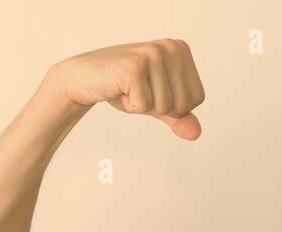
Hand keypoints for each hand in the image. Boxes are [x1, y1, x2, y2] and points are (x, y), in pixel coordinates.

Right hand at [49, 39, 205, 139]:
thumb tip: (196, 133)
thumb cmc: (122, 87)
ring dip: (141, 107)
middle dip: (157, 108)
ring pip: (164, 107)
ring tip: (128, 89)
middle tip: (137, 91)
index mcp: (181, 50)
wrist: (84, 78)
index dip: (172, 107)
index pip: (196, 99)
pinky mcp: (134, 68)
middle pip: (182, 105)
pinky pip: (143, 107)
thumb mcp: (157, 102)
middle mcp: (171, 47)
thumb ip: (179, 116)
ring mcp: (153, 54)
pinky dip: (128, 106)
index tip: (151, 90)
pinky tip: (118, 89)